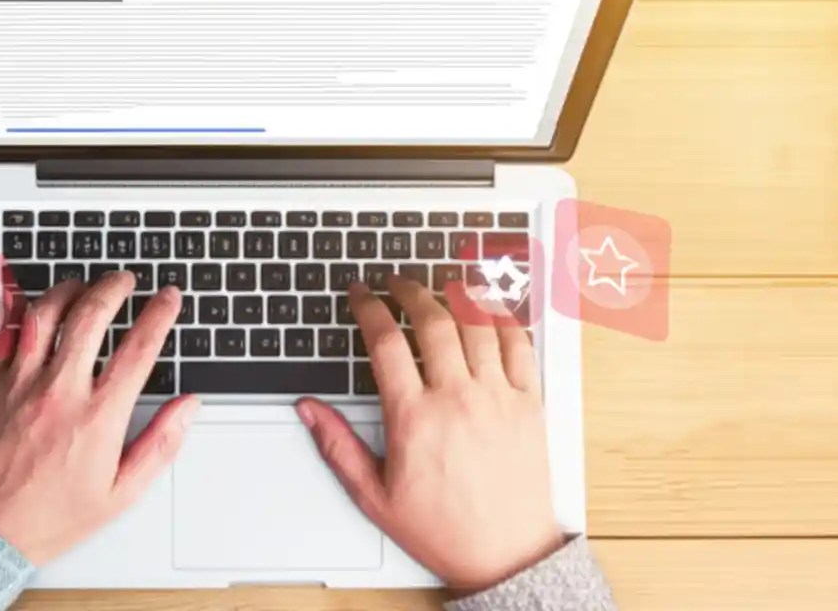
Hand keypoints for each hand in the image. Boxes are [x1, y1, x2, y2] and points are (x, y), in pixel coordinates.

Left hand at [0, 272, 199, 564]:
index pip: (139, 348)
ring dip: (68, 289)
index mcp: (97, 417)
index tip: (168, 298)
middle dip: (114, 287)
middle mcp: (58, 391)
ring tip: (81, 286)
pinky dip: (10, 306)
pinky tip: (21, 295)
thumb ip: (159, 445)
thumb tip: (187, 407)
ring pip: (44, 312)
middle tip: (124, 280)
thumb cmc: (46, 518)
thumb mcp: (120, 495)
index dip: (160, 314)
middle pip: (92, 315)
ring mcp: (17, 383)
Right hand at [296, 278, 562, 593]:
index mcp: (414, 418)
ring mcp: (497, 397)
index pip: (385, 343)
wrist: (504, 555)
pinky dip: (504, 319)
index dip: (369, 308)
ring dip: (457, 295)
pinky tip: (491, 310)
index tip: (362, 295)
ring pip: (478, 324)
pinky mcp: (529, 404)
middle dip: (410, 291)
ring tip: (442, 285)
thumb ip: (337, 446)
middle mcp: (457, 399)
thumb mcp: (374, 495)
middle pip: (432, 321)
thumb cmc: (442, 529)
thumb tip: (308, 409)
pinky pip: (520, 346)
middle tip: (398, 281)